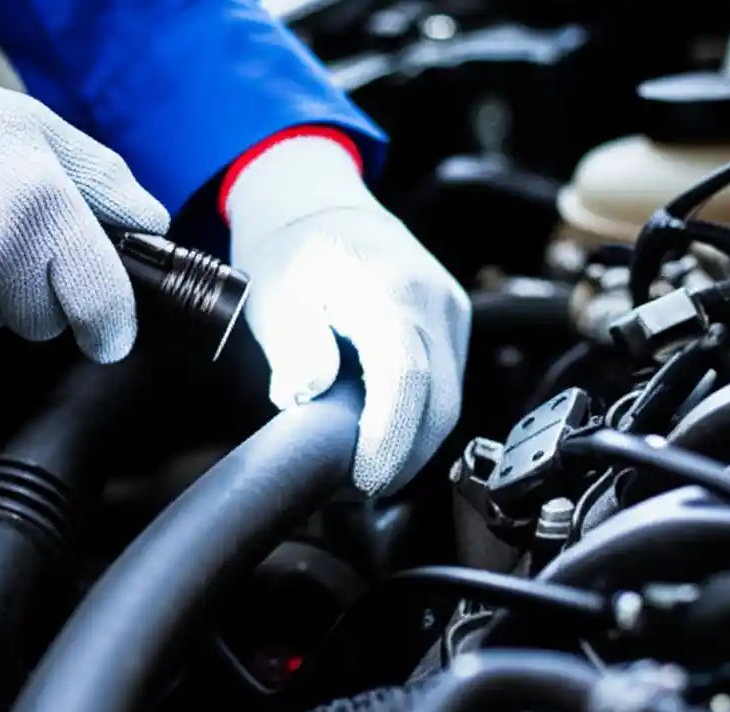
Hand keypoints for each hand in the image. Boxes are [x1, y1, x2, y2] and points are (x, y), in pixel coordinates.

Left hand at [227, 131, 470, 495]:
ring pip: (450, 402)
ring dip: (412, 444)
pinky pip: (448, 385)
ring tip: (364, 467)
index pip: (406, 380)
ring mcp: (451, 312)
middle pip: (441, 404)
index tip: (363, 478)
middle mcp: (433, 301)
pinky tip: (385, 433)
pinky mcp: (454, 321)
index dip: (390, 439)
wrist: (321, 206)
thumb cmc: (294, 250)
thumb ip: (294, 347)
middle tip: (354, 487)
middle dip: (401, 458)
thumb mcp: (275, 296)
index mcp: (389, 292)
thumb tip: (306, 396)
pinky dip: (420, 418)